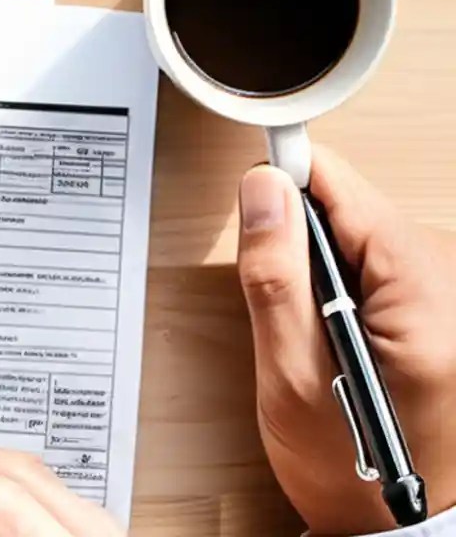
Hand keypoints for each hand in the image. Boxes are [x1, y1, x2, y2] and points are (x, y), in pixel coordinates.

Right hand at [237, 147, 455, 533]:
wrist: (391, 526)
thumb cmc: (350, 467)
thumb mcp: (290, 376)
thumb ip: (275, 278)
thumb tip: (263, 192)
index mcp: (422, 293)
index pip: (344, 190)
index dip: (285, 182)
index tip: (247, 188)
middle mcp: (445, 281)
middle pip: (349, 210)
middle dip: (297, 242)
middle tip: (278, 307)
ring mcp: (441, 295)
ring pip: (355, 238)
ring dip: (316, 270)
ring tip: (304, 332)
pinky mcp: (430, 308)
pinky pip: (369, 267)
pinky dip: (336, 289)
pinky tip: (328, 335)